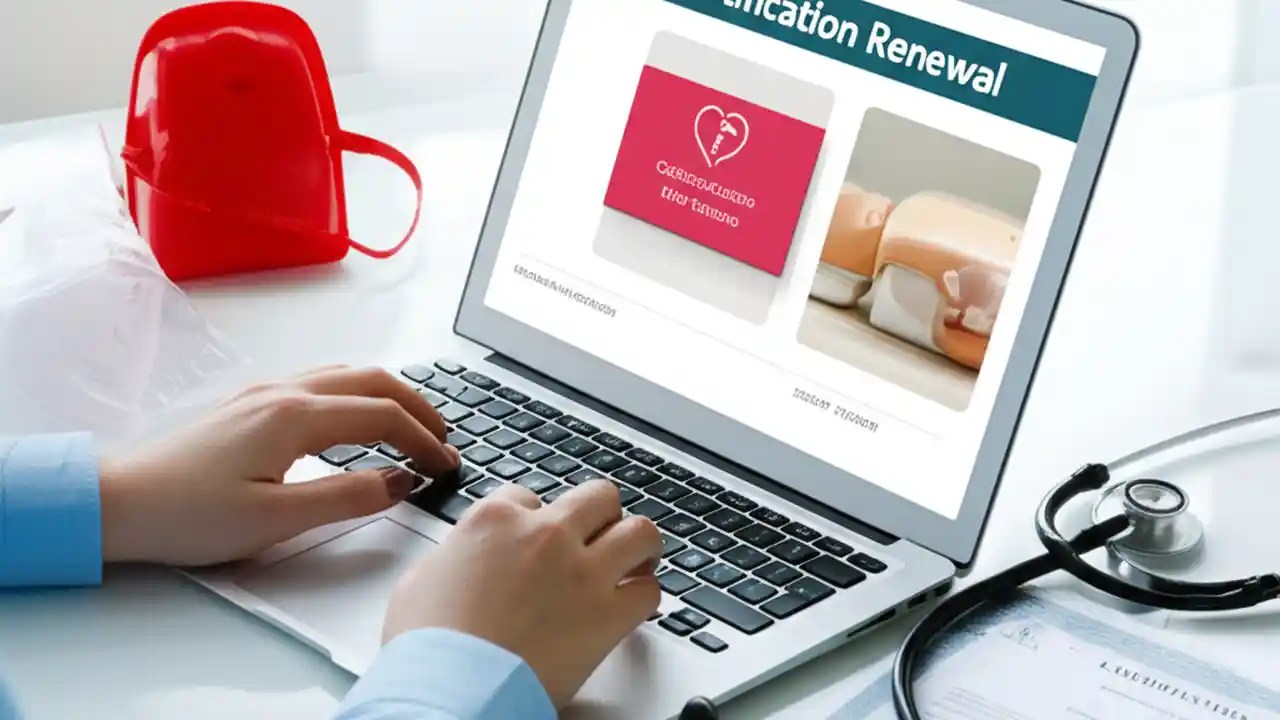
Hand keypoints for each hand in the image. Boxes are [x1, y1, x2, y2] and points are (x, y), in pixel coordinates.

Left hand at [99, 366, 459, 566]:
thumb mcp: (277, 520)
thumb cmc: (186, 514)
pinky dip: (358, 394)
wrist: (115, 503)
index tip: (447, 465)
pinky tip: (356, 419)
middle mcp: (284, 393)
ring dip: (389, 395)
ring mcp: (264, 393)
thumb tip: (399, 480)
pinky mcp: (248, 404)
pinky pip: (321, 382)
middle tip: (445, 438)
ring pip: (347, 375)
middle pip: (373, 380)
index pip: (384, 416)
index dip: (425, 440)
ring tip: (412, 425)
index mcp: (296, 417)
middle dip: (419, 406)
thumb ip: (347, 497)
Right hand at [383, 481, 663, 708]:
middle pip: (597, 497)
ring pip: (640, 531)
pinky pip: (650, 590)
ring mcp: (582, 572)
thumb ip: (457, 553)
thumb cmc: (428, 648)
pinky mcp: (608, 615)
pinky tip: (629, 604)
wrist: (450, 693)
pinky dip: (643, 596)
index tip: (536, 540)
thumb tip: (466, 558)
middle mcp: (545, 535)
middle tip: (595, 539)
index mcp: (496, 520)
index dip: (536, 520)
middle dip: (598, 517)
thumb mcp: (422, 579)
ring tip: (631, 561)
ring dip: (636, 545)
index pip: (530, 495)